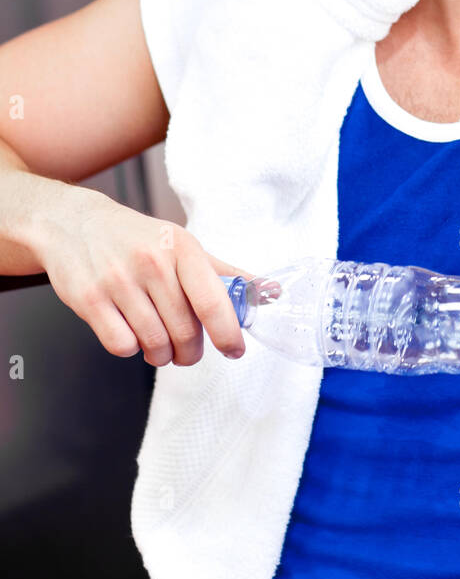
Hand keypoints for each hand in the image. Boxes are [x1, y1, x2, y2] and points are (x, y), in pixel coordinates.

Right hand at [30, 176, 253, 366]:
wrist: (73, 223)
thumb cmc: (137, 239)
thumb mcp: (181, 244)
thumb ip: (222, 272)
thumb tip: (267, 291)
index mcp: (182, 248)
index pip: (213, 302)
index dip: (228, 334)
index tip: (234, 350)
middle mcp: (152, 263)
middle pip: (185, 331)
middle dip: (191, 352)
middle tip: (188, 352)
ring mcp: (118, 281)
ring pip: (154, 344)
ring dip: (162, 355)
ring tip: (160, 346)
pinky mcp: (89, 299)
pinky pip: (121, 346)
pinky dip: (131, 349)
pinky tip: (130, 332)